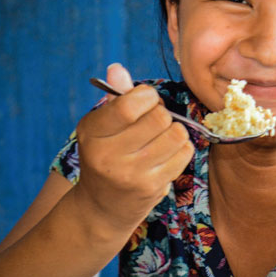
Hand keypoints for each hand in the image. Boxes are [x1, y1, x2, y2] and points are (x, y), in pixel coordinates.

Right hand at [74, 63, 193, 232]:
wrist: (101, 208)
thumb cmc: (104, 157)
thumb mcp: (100, 127)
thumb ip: (114, 98)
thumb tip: (117, 68)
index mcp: (91, 131)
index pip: (129, 104)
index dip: (147, 96)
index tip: (145, 100)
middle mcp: (107, 153)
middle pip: (158, 117)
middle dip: (161, 114)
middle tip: (153, 123)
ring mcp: (130, 173)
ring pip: (175, 134)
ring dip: (174, 131)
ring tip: (160, 138)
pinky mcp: (151, 187)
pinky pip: (184, 153)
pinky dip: (181, 148)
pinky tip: (166, 155)